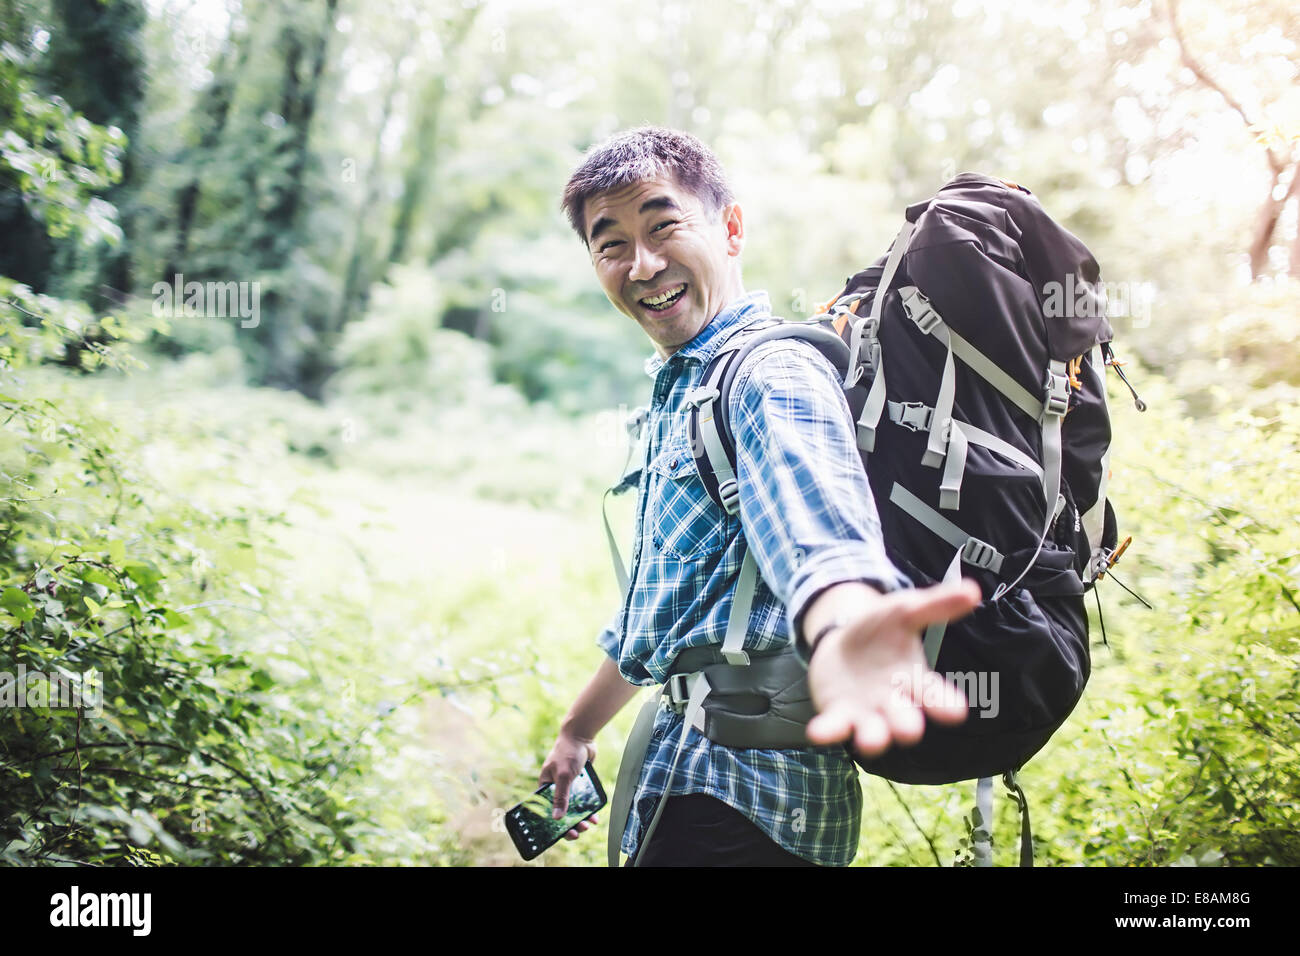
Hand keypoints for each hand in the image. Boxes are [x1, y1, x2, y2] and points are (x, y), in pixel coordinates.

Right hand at [539, 731, 598, 840]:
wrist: (582, 736)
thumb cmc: (568, 753)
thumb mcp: (564, 776)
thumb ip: (561, 797)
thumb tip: (557, 818)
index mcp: (545, 786)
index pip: (546, 810)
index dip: (553, 824)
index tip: (563, 834)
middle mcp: (555, 787)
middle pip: (561, 811)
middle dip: (570, 823)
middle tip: (580, 830)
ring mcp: (568, 785)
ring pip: (573, 807)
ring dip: (580, 818)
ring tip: (589, 824)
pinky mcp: (580, 783)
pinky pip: (583, 800)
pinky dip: (588, 808)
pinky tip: (595, 815)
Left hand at [805, 579, 980, 757]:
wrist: (841, 642)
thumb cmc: (882, 631)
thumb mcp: (905, 612)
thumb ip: (936, 605)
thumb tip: (973, 590)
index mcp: (916, 681)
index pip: (936, 696)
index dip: (945, 704)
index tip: (955, 712)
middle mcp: (895, 702)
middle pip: (905, 719)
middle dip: (907, 725)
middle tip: (909, 729)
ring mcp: (866, 712)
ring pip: (873, 731)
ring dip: (873, 738)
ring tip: (871, 741)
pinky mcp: (838, 714)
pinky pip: (834, 726)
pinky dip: (828, 731)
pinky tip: (818, 732)